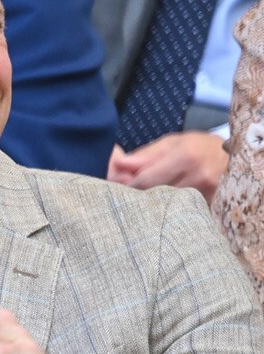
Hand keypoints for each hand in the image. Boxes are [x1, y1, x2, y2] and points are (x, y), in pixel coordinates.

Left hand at [107, 132, 228, 198]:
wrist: (236, 158)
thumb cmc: (199, 147)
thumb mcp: (173, 143)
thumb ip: (145, 156)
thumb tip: (118, 164)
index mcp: (186, 156)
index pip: (146, 180)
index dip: (128, 186)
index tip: (118, 187)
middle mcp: (199, 176)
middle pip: (155, 194)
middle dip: (139, 194)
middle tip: (129, 193)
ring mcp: (207, 194)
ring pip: (167, 204)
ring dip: (154, 202)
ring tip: (151, 196)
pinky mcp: (211, 206)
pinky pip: (181, 210)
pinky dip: (170, 208)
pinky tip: (168, 204)